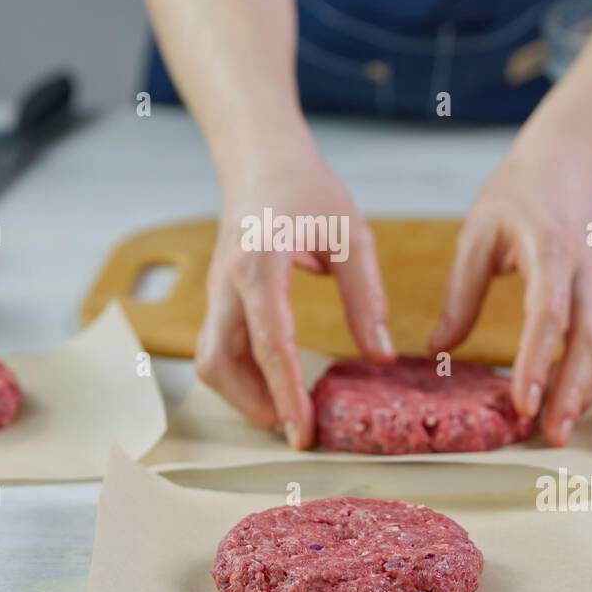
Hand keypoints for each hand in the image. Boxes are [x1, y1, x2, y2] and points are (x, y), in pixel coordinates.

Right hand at [196, 143, 394, 448]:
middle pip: (218, 361)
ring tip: (290, 413)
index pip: (269, 340)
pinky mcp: (219, 300)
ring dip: (243, 395)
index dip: (284, 390)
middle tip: (297, 430)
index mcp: (261, 264)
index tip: (301, 430)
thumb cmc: (308, 192)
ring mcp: (217, 293)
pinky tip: (277, 386)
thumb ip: (366, 296)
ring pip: (210, 361)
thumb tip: (380, 356)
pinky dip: (242, 377)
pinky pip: (218, 350)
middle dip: (251, 403)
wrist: (261, 161)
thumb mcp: (351, 236)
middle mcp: (228, 283)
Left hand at [429, 133, 591, 445]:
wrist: (569, 161)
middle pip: (588, 340)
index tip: (523, 400)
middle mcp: (585, 271)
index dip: (538, 360)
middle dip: (570, 391)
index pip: (549, 313)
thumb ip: (460, 294)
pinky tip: (576, 402)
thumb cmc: (517, 194)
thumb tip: (437, 350)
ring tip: (560, 430)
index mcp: (551, 251)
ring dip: (588, 391)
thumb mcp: (477, 235)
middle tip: (549, 436)